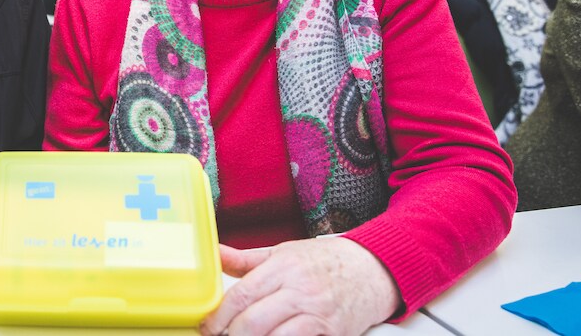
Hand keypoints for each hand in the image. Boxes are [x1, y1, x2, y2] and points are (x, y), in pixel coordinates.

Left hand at [199, 238, 399, 335]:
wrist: (373, 270)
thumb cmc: (325, 261)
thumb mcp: (283, 252)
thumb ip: (246, 259)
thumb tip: (214, 253)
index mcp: (284, 266)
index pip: (242, 294)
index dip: (219, 315)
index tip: (207, 326)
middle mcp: (301, 290)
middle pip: (254, 321)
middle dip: (232, 335)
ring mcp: (318, 315)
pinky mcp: (334, 334)